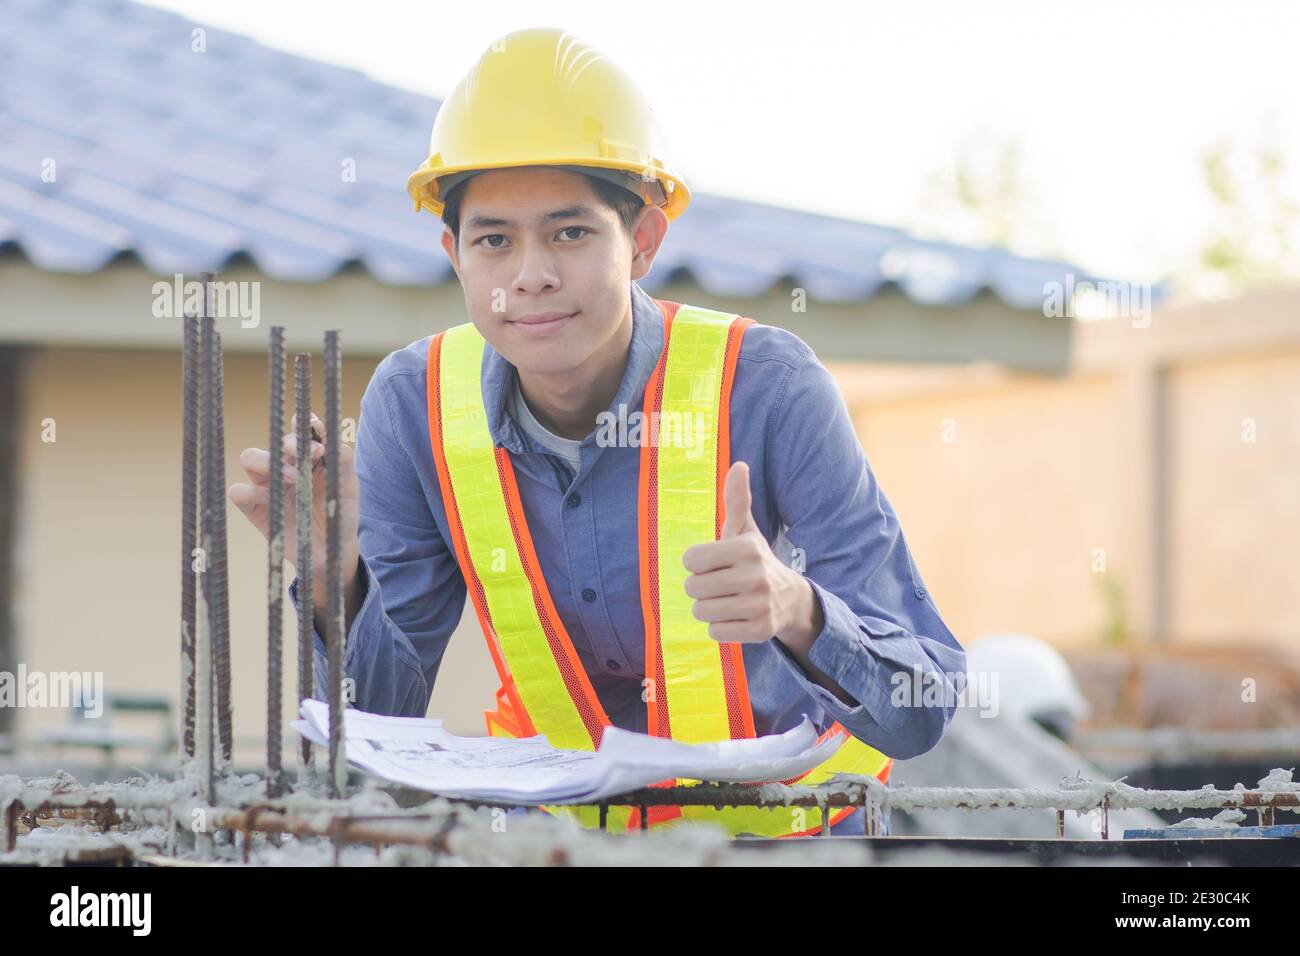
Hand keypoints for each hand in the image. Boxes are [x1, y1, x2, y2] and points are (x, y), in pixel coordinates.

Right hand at [228, 412, 360, 595]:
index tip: (315, 434)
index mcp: (306, 457)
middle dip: (290, 442)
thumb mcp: (347, 487)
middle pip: (274, 441)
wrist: (332, 550)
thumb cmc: (338, 514)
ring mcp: (267, 485)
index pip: (300, 432)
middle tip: (309, 457)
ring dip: (269, 462)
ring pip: (249, 457)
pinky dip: (250, 492)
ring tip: (294, 479)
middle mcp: (284, 466)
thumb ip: (342, 461)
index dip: (304, 426)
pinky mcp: (254, 508)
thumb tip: (331, 438)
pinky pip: (237, 492)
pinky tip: (270, 500)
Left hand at [681, 460, 819, 645]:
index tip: (712, 563)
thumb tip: (738, 464)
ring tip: (726, 600)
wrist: (790, 599)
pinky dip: (719, 627)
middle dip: (700, 587)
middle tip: (718, 584)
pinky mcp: (759, 631)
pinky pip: (715, 633)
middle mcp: (756, 576)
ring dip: (707, 608)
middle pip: (693, 588)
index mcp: (748, 548)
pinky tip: (734, 617)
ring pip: (702, 612)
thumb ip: (736, 499)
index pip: (692, 559)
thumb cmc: (755, 560)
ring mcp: (759, 606)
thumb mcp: (746, 530)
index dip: (696, 563)